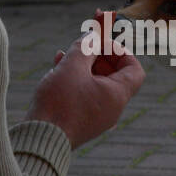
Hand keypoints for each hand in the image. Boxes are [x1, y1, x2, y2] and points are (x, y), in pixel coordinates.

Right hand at [27, 10, 144, 148]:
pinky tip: (57, 72)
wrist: (42, 140)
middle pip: (113, 75)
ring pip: (95, 84)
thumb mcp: (72, 66)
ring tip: (63, 56)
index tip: (101, 42)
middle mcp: (112, 108)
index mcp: (117, 95)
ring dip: (82, 67)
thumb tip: (92, 36)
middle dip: (97, 55)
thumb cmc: (59, 104)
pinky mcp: (82, 123)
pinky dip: (75, 82)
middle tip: (81, 44)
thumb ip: (85, 46)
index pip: (134, 69)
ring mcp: (98, 117)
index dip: (120, 51)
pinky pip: (85, 96)